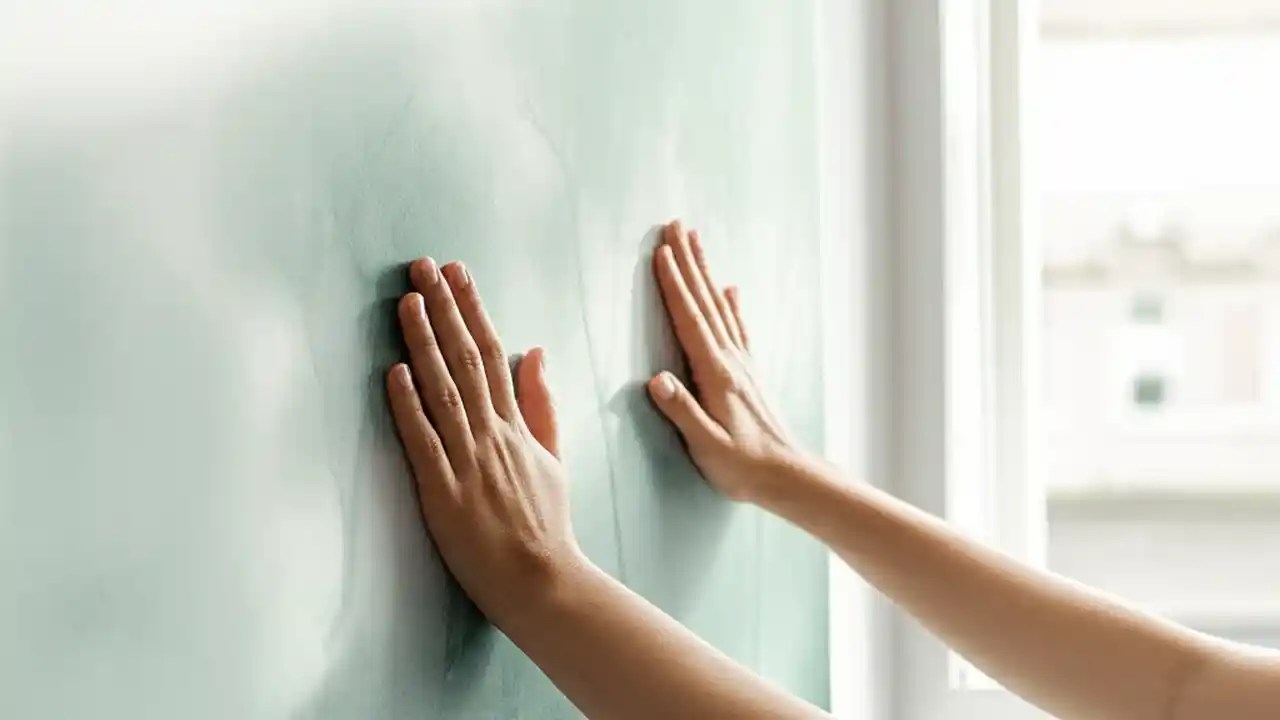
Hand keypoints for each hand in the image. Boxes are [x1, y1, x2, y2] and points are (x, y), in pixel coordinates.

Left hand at [386, 258, 585, 625]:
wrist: (542, 580)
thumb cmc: (545, 523)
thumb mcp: (553, 457)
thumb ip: (541, 404)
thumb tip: (535, 352)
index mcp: (517, 425)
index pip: (492, 353)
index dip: (473, 309)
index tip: (457, 272)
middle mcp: (493, 435)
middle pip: (465, 360)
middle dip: (444, 309)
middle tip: (422, 266)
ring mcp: (469, 462)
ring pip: (444, 391)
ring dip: (424, 343)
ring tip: (407, 301)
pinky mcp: (445, 493)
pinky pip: (425, 442)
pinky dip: (409, 406)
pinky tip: (395, 372)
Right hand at [647, 220, 809, 502]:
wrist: (787, 476)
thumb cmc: (742, 466)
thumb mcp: (705, 445)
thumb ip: (681, 410)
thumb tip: (655, 379)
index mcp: (716, 374)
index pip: (689, 320)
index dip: (674, 285)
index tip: (660, 252)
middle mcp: (731, 360)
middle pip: (705, 301)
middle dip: (688, 262)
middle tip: (674, 226)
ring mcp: (742, 364)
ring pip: (720, 307)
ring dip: (705, 273)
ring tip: (695, 242)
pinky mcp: (748, 374)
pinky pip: (737, 328)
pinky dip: (731, 305)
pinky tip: (731, 290)